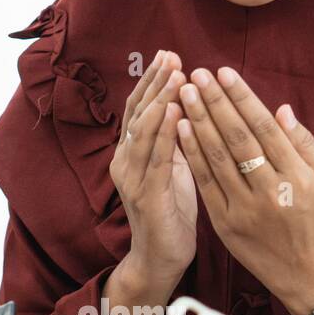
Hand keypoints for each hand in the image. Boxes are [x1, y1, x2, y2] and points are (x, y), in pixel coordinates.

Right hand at [109, 50, 196, 291]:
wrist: (159, 259)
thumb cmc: (171, 213)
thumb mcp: (173, 170)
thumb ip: (173, 141)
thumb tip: (188, 106)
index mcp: (131, 153)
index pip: (139, 109)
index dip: (152, 81)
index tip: (169, 55)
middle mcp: (125, 161)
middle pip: (137, 113)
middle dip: (155, 82)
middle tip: (171, 55)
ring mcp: (132, 178)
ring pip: (143, 131)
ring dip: (160, 100)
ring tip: (175, 76)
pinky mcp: (146, 195)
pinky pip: (156, 159)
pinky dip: (165, 133)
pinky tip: (176, 113)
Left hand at [174, 67, 313, 314]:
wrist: (302, 271)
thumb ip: (305, 143)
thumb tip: (281, 110)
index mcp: (297, 176)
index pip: (264, 128)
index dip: (242, 98)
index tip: (224, 73)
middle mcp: (270, 190)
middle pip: (237, 138)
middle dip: (215, 103)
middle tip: (197, 75)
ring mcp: (244, 207)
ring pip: (217, 158)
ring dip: (198, 122)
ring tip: (184, 93)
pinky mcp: (224, 222)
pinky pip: (204, 181)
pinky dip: (192, 153)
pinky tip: (181, 128)